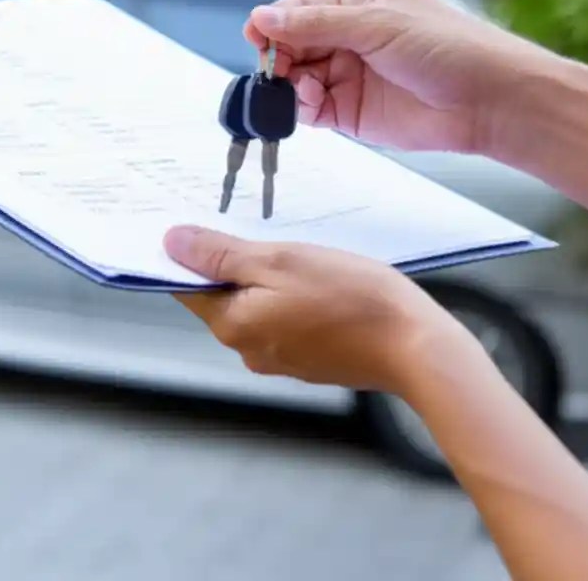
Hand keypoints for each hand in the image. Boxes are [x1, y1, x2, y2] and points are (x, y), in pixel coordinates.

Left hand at [163, 225, 475, 394]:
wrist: (415, 347)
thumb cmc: (351, 299)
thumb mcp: (279, 260)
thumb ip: (221, 254)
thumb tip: (171, 244)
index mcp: (232, 324)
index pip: (187, 287)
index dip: (187, 256)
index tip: (197, 228)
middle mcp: (248, 348)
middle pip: (221, 297)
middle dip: (234, 264)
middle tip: (261, 233)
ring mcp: (279, 357)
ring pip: (256, 307)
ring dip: (267, 280)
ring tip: (299, 257)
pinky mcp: (308, 360)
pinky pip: (284, 320)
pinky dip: (292, 299)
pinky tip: (319, 283)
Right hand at [245, 0, 557, 153]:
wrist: (489, 100)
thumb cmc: (448, 48)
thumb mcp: (376, 24)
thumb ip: (315, 23)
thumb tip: (262, 17)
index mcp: (356, 4)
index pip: (297, 10)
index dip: (272, 24)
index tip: (255, 38)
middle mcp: (348, 38)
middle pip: (291, 46)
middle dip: (277, 57)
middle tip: (275, 69)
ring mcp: (348, 76)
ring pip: (296, 79)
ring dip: (288, 85)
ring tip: (303, 90)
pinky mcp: (350, 112)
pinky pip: (310, 109)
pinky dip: (301, 108)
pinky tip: (311, 104)